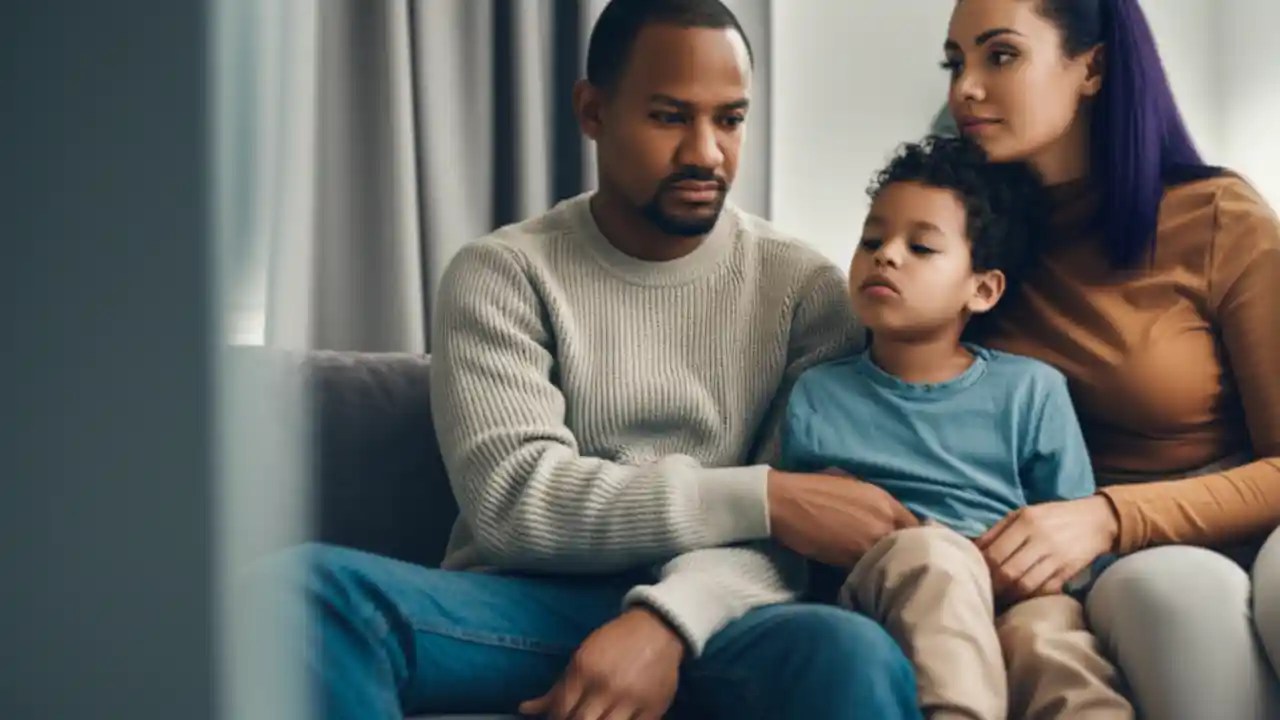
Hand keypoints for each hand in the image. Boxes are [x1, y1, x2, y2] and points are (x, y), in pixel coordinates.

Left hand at [519, 607, 683, 719]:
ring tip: (595, 717)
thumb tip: (525, 710)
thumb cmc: (614, 641)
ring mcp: (631, 700)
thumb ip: (557, 688)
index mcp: (585, 670)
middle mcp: (606, 687)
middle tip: (577, 718)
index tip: (560, 718)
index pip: (560, 711)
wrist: (657, 629)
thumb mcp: (581, 657)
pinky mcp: (653, 709)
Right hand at [768, 468, 919, 568]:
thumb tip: (882, 516)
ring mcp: (869, 540)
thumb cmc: (811, 487)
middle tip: (901, 567)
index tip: (912, 549)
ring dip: (888, 569)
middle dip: (906, 556)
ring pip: (890, 561)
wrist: (784, 501)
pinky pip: (869, 571)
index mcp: (884, 500)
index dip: (916, 539)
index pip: (916, 526)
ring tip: (885, 578)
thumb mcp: (850, 484)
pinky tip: (865, 582)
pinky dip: (868, 577)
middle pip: (909, 546)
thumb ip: (872, 501)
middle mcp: (884, 520)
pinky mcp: (851, 558)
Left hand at [976, 496, 1118, 605]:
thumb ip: (997, 531)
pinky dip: (1031, 596)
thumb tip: (971, 548)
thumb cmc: (1052, 516)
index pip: (994, 553)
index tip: (973, 575)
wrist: (1096, 520)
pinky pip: (1045, 590)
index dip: (981, 569)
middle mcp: (1040, 539)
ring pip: (1025, 585)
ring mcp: (1056, 557)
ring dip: (1010, 595)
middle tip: (985, 591)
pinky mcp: (1068, 571)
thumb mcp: (1023, 514)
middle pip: (1008, 571)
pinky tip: (1023, 597)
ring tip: (1002, 596)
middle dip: (994, 585)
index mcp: (1025, 521)